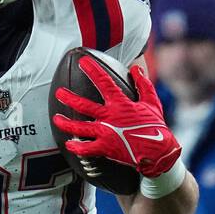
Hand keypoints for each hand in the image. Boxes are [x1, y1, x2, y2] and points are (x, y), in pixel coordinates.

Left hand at [53, 55, 181, 178]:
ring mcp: (106, 133)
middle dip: (69, 98)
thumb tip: (136, 68)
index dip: (93, 70)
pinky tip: (69, 143)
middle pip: (84, 105)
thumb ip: (143, 84)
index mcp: (121, 103)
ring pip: (80, 127)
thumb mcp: (152, 102)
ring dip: (66, 123)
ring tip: (56, 119)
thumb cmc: (155, 126)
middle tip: (59, 92)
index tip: (83, 61)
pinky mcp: (106, 148)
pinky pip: (86, 148)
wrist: (158, 151)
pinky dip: (76, 147)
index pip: (104, 82)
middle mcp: (110, 117)